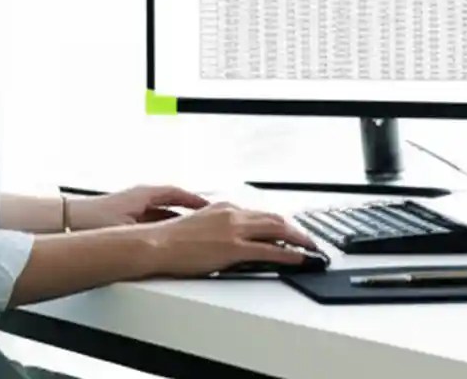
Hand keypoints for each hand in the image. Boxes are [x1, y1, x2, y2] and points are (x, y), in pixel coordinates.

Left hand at [68, 184, 207, 230]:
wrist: (67, 220)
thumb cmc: (94, 219)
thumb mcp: (127, 227)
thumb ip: (151, 232)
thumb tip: (172, 241)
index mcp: (143, 195)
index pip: (176, 193)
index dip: (194, 200)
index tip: (209, 206)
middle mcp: (138, 199)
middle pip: (170, 204)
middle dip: (187, 213)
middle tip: (205, 222)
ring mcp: (131, 209)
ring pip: (160, 214)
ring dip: (174, 223)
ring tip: (189, 235)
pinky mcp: (124, 219)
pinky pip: (150, 222)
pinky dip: (160, 230)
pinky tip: (164, 243)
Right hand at [145, 202, 319, 276]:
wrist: (157, 244)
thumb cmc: (171, 240)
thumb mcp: (199, 225)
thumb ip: (218, 228)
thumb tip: (231, 239)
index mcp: (224, 208)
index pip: (259, 214)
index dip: (277, 223)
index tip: (287, 230)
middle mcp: (232, 214)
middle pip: (274, 218)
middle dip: (294, 229)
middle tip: (307, 238)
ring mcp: (234, 230)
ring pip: (277, 230)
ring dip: (298, 239)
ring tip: (310, 247)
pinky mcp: (234, 248)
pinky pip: (270, 250)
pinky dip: (289, 254)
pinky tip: (299, 258)